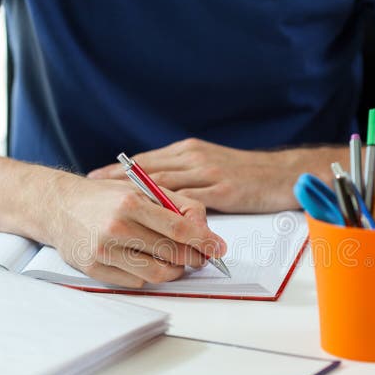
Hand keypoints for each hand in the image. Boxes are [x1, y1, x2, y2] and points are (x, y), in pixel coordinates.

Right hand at [43, 174, 226, 287]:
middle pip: (172, 254)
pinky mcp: (94, 269)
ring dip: (175, 271)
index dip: (204, 241)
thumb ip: (177, 204)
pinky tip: (149, 262)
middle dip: (194, 258)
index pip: (179, 229)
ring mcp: (104, 251)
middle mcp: (116, 228)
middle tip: (201, 257)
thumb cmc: (105, 197)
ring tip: (178, 262)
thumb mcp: (141, 189)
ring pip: (157, 274)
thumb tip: (205, 229)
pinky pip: (136, 282)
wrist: (59, 207)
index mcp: (130, 203)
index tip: (219, 248)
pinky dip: (149, 276)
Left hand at [87, 138, 343, 212]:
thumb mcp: (214, 167)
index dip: (119, 170)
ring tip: (111, 207)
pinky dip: (167, 214)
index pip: (147, 161)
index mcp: (190, 151)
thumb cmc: (249, 175)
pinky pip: (188, 203)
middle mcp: (194, 158)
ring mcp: (207, 173)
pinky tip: (149, 222)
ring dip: (136, 197)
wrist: (283, 174)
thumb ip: (190, 176)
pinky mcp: (220, 191)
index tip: (95, 178)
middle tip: (91, 191)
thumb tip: (164, 192)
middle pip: (147, 171)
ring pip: (163, 186)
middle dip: (116, 181)